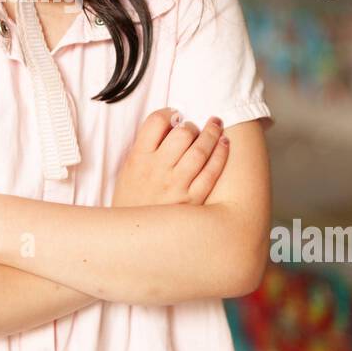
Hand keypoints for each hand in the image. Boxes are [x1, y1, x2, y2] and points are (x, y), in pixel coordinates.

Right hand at [112, 108, 228, 207]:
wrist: (131, 237)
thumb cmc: (131, 202)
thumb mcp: (127, 171)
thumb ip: (144, 148)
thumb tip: (168, 125)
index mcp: (138, 158)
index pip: (156, 122)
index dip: (169, 113)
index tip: (174, 115)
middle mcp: (157, 170)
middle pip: (182, 134)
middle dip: (191, 125)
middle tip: (193, 127)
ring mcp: (176, 185)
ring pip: (200, 150)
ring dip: (211, 134)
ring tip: (215, 127)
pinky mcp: (192, 200)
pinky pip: (211, 172)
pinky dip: (220, 155)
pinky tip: (224, 144)